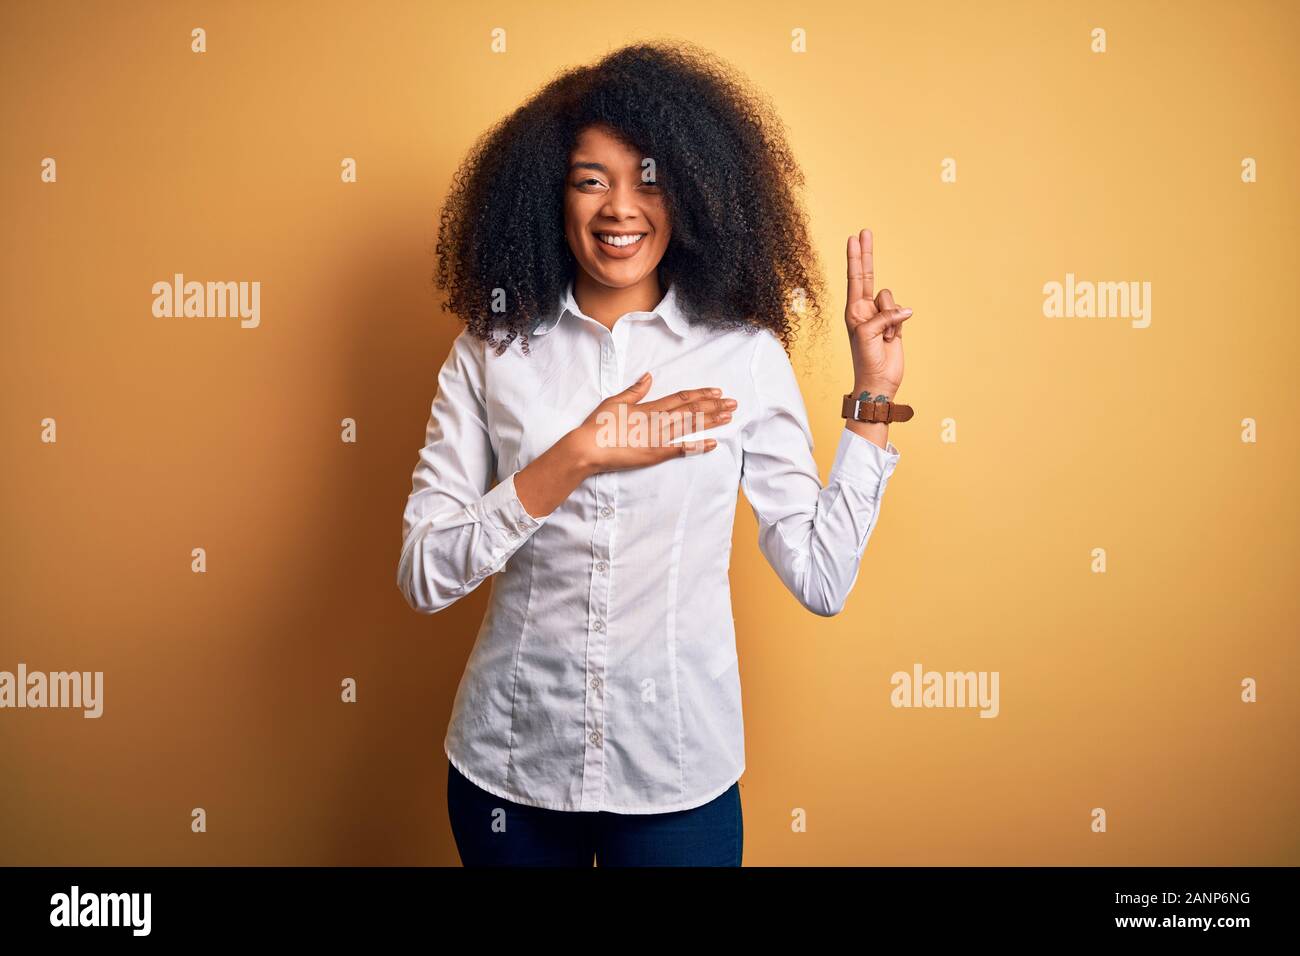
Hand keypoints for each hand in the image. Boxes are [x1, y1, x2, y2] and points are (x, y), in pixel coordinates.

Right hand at [563, 373, 736, 477]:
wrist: (587, 448)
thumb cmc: (598, 425)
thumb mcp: (615, 401)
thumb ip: (635, 390)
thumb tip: (650, 376)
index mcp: (649, 407)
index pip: (681, 398)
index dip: (700, 395)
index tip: (716, 392)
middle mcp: (658, 421)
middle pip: (692, 411)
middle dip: (714, 407)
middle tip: (734, 403)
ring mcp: (658, 438)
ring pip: (690, 427)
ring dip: (711, 421)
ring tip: (729, 417)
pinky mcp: (654, 455)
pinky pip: (680, 450)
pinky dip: (697, 446)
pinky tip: (712, 443)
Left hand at [846, 228, 910, 397]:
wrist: (879, 380)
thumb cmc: (866, 359)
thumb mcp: (868, 335)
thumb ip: (884, 317)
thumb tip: (904, 310)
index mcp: (853, 310)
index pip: (854, 278)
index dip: (855, 257)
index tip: (853, 238)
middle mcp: (865, 309)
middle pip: (868, 275)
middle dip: (866, 254)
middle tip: (865, 231)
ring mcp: (880, 316)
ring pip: (891, 299)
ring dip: (891, 318)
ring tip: (884, 336)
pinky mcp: (894, 323)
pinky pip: (901, 313)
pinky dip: (899, 326)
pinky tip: (891, 339)